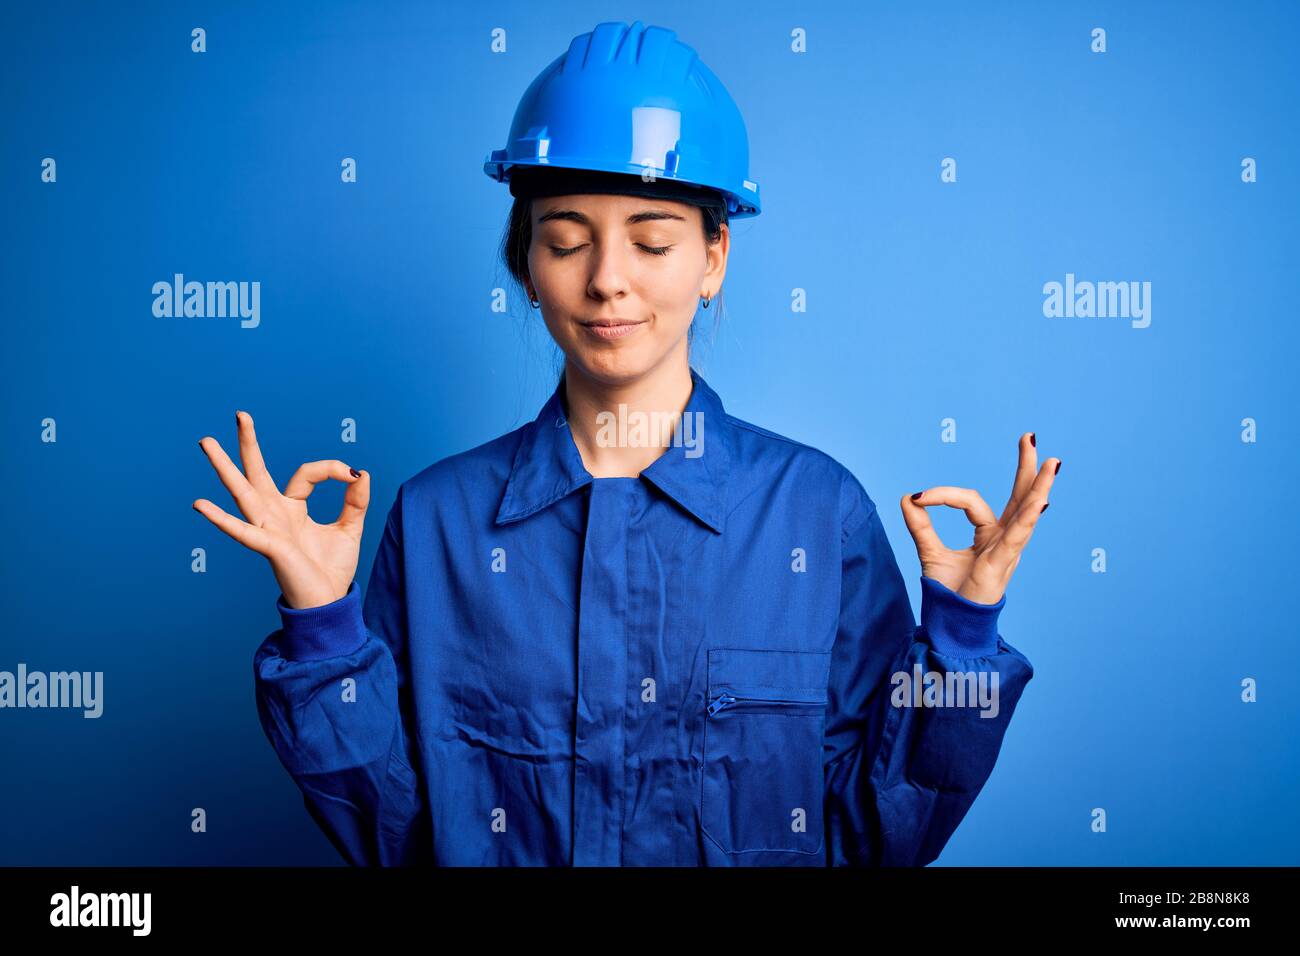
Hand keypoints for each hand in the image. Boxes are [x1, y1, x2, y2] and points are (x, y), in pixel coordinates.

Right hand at [193, 410, 369, 608]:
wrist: (329, 602)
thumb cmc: (331, 568)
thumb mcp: (350, 528)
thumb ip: (356, 500)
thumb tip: (361, 473)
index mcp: (292, 508)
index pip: (305, 474)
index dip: (331, 469)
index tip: (351, 474)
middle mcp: (275, 514)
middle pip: (257, 472)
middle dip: (248, 444)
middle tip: (239, 414)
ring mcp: (268, 529)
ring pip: (242, 492)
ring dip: (224, 468)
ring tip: (206, 442)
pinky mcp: (268, 548)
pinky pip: (242, 531)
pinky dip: (221, 519)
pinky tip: (201, 504)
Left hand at [900, 432, 1057, 604]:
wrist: (950, 624)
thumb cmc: (949, 593)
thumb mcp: (930, 551)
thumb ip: (921, 525)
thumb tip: (908, 497)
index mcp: (989, 535)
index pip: (970, 501)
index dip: (943, 495)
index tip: (919, 497)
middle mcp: (1003, 539)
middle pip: (1018, 498)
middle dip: (1025, 468)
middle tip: (1029, 438)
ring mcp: (1007, 551)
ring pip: (1026, 514)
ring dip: (1039, 488)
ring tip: (1052, 463)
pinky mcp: (1002, 564)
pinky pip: (1017, 536)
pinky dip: (1028, 517)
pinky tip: (1040, 500)